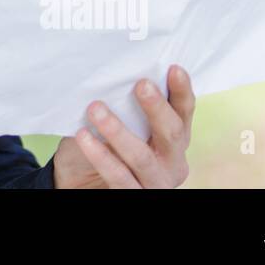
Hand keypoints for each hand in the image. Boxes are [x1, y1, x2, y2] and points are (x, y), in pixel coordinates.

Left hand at [51, 64, 194, 187]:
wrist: (81, 181)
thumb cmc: (102, 146)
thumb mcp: (115, 122)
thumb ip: (122, 105)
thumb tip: (110, 74)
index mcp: (173, 139)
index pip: (183, 113)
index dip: (181, 92)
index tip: (174, 68)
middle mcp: (172, 162)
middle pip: (172, 134)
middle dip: (157, 108)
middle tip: (141, 84)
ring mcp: (156, 182)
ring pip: (142, 157)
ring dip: (118, 130)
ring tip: (96, 109)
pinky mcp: (135, 196)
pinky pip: (119, 177)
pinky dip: (101, 156)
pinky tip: (84, 137)